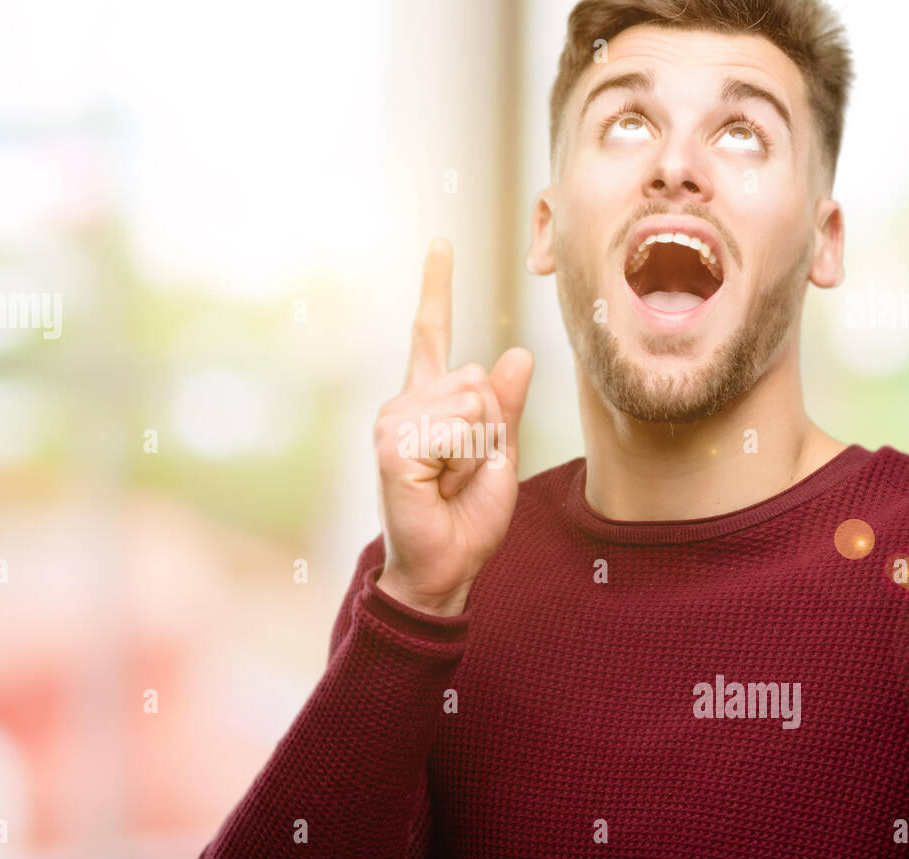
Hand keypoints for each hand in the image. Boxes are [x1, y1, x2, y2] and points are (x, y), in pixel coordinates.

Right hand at [373, 239, 533, 615]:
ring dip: (476, 447)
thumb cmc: (467, 516)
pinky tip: (436, 483)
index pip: (430, 333)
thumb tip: (517, 353)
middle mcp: (405, 403)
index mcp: (430, 402)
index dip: (436, 288)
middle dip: (490, 427)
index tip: (440, 244)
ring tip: (448, 479)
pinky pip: (453, 427)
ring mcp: (394, 422)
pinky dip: (461, 459)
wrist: (446, 565)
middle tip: (464, 470)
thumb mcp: (500, 454)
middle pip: (477, 378)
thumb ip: (505, 408)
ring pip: (469, 400)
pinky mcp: (391, 446)